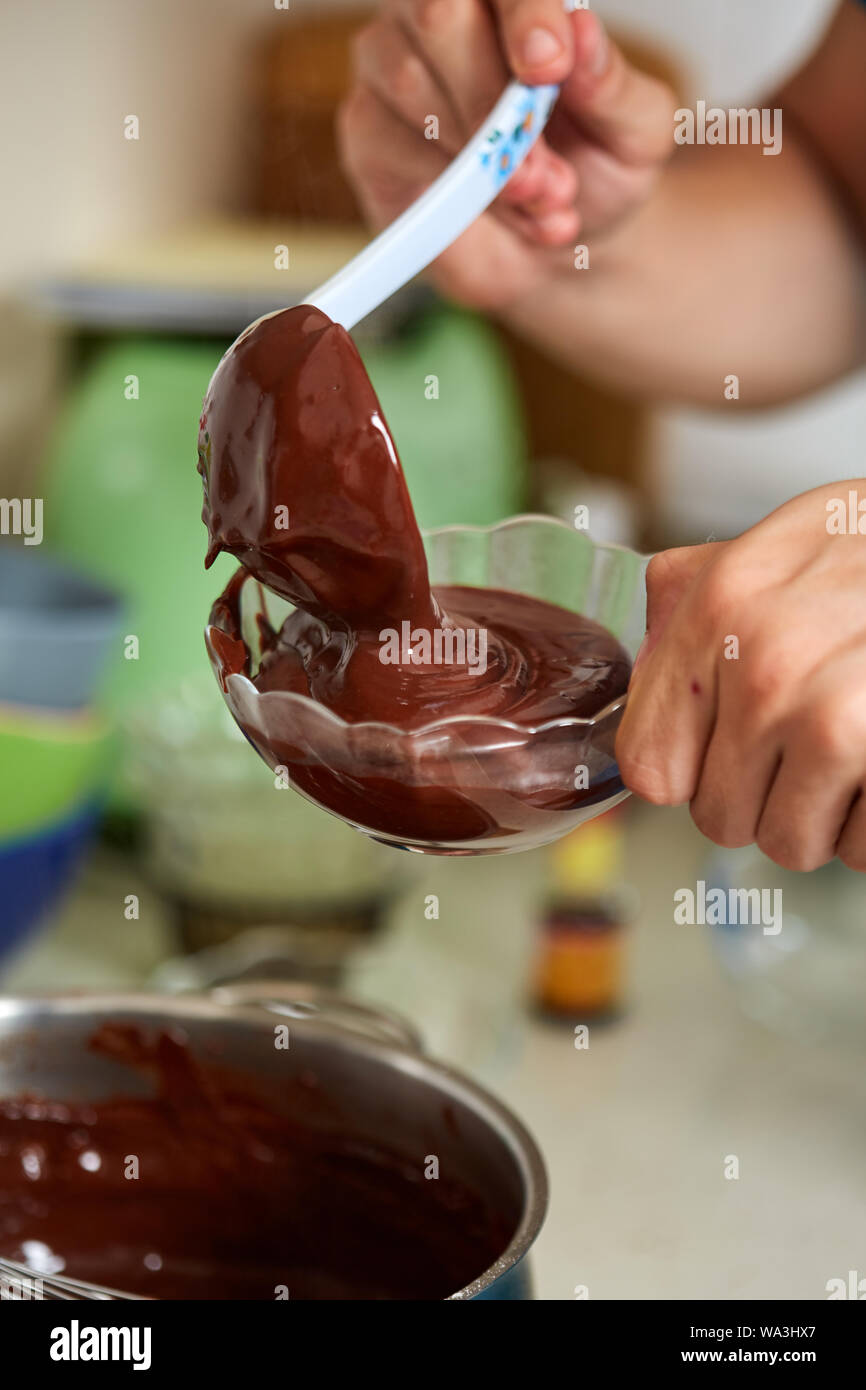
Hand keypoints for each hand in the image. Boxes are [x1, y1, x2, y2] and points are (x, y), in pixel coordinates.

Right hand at [338, 0, 675, 309]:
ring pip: (414, 86)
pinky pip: (390, 144)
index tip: (551, 67)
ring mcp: (392, 62)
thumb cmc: (593, 169)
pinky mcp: (367, 129)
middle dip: (496, 103)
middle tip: (548, 176)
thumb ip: (613, 84)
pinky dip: (450, 191)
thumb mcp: (635, 134)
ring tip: (542, 204)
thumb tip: (581, 30)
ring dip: (483, 162)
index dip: (525, 11)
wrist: (553, 247)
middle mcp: (442, 11)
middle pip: (439, 13)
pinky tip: (498, 214)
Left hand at [615, 483, 865, 872]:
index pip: (650, 766)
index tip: (721, 751)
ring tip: (855, 749)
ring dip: (825, 814)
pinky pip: (860, 852)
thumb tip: (640, 665)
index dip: (689, 770)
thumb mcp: (774, 543)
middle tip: (809, 743)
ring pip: (790, 844)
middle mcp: (765, 669)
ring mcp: (833, 721)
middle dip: (764, 795)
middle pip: (720, 817)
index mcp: (717, 613)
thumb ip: (689, 599)